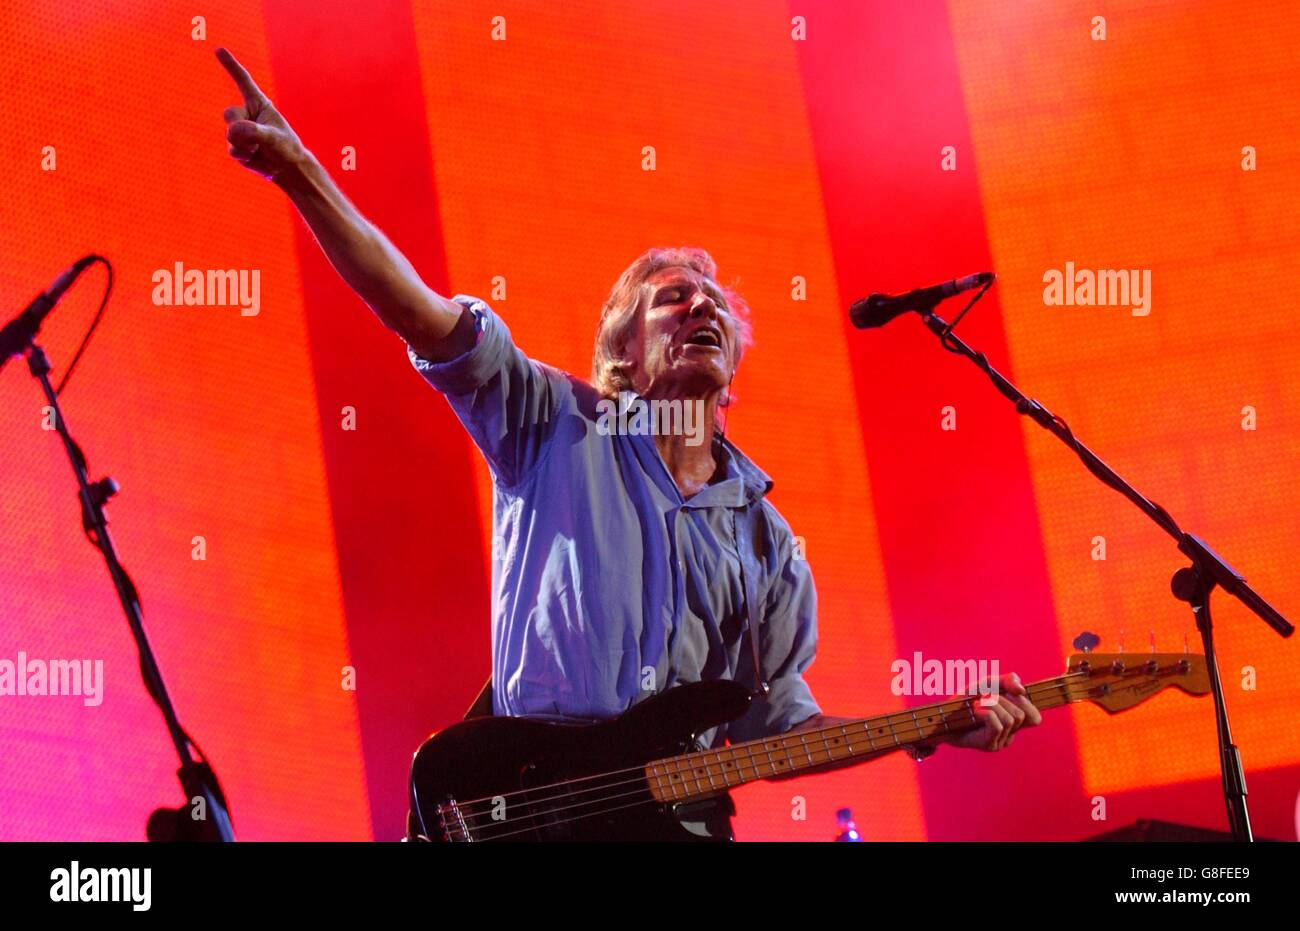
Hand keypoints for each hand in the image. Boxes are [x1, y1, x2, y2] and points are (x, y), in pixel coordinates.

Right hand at [216, 47, 305, 181]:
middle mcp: (247, 114)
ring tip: (260, 148)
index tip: (219, 50)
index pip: (243, 81)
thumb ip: (253, 131)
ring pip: (230, 134)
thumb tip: (232, 131)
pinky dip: (244, 155)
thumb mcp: (273, 137)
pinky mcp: (237, 145)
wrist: (287, 169)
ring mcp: (240, 130)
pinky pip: (232, 149)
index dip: (231, 65)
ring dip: (245, 145)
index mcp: (259, 104)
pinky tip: (255, 156)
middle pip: (230, 114)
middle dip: (241, 128)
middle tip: (257, 138)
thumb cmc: (286, 148)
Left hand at [948, 672, 1041, 751]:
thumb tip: (1022, 690)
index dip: (1025, 702)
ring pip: (1010, 719)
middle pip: (1022, 714)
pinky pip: (997, 725)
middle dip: (1003, 700)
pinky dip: (985, 712)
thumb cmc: (966, 700)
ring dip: (991, 704)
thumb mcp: (989, 683)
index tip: (1006, 694)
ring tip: (977, 704)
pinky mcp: (989, 745)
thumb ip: (1008, 681)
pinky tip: (974, 710)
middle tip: (986, 698)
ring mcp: (1001, 742)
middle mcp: (1010, 734)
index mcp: (1014, 721)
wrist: (942, 714)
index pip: (1035, 717)